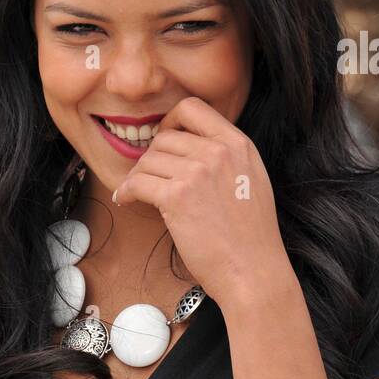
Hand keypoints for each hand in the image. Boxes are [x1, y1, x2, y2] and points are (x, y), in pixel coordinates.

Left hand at [112, 95, 289, 304]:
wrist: (252, 271)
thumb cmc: (250, 236)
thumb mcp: (251, 179)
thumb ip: (226, 156)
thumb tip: (190, 145)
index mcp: (238, 143)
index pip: (192, 107)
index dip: (171, 121)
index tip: (164, 142)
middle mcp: (218, 151)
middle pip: (164, 136)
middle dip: (151, 157)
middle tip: (150, 177)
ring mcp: (197, 172)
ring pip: (147, 159)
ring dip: (138, 176)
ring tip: (138, 192)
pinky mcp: (176, 196)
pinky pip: (136, 182)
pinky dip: (126, 191)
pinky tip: (126, 200)